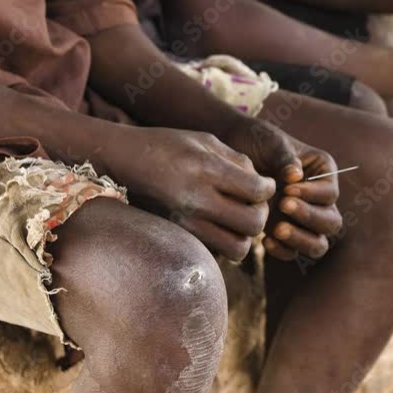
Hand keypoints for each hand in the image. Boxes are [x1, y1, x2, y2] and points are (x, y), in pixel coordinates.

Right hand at [106, 126, 275, 260]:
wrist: (123, 161)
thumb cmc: (167, 145)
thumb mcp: (205, 140)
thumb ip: (238, 160)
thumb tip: (263, 184)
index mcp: (206, 169)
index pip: (258, 190)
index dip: (269, 189)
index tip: (264, 186)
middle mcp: (196, 199)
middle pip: (253, 224)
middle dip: (261, 216)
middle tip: (253, 206)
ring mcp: (185, 222)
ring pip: (237, 248)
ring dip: (244, 236)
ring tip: (237, 221)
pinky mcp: (177, 235)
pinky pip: (215, 251)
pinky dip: (223, 243)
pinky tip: (218, 226)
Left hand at [222, 118, 342, 260]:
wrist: (233, 151)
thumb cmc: (256, 140)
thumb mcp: (271, 142)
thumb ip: (284, 157)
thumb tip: (296, 176)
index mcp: (323, 173)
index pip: (329, 194)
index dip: (312, 195)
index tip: (287, 189)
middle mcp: (318, 199)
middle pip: (331, 222)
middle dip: (309, 218)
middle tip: (282, 206)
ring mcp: (303, 219)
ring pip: (318, 244)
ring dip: (300, 240)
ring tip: (276, 230)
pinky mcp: (286, 233)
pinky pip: (293, 252)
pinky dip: (283, 250)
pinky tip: (265, 240)